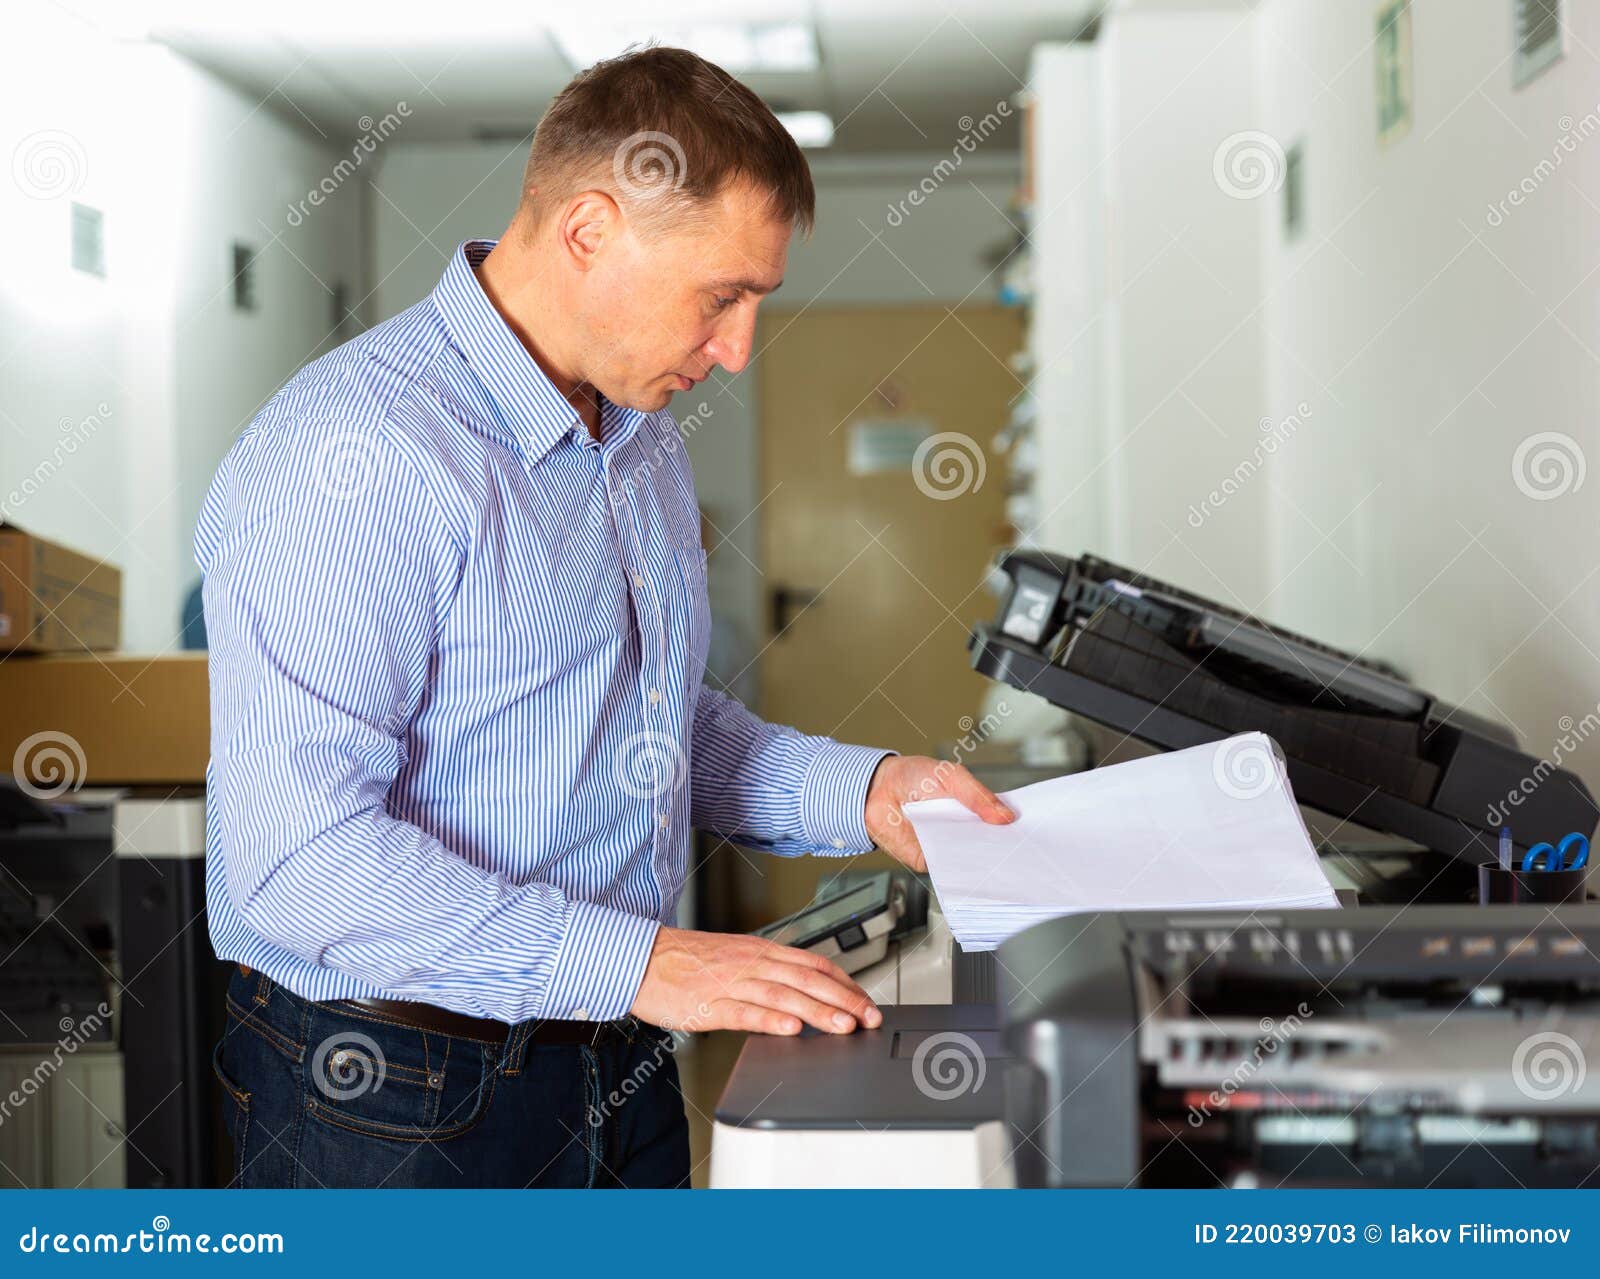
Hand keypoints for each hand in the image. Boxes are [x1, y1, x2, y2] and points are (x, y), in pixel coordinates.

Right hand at [629, 926, 882, 1035]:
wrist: (641, 959)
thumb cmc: (685, 961)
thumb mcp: (735, 957)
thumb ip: (767, 972)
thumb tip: (801, 991)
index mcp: (760, 951)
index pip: (814, 963)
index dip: (845, 983)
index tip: (866, 1001)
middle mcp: (752, 963)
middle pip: (807, 979)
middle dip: (844, 1000)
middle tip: (869, 1018)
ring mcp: (732, 983)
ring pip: (784, 996)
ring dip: (818, 1012)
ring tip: (844, 1026)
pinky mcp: (710, 1004)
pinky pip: (745, 1012)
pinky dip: (771, 1021)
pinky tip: (791, 1030)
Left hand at [865, 754, 1014, 871]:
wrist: (877, 788)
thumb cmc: (914, 777)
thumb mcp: (952, 776)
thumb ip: (977, 795)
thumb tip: (1004, 816)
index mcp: (973, 810)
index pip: (1001, 824)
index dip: (1017, 830)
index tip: (1034, 835)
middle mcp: (962, 831)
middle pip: (990, 846)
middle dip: (1004, 850)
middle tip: (1023, 854)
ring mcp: (946, 847)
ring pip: (971, 862)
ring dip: (984, 863)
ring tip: (1002, 862)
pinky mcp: (928, 861)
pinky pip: (947, 871)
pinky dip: (957, 871)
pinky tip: (970, 869)